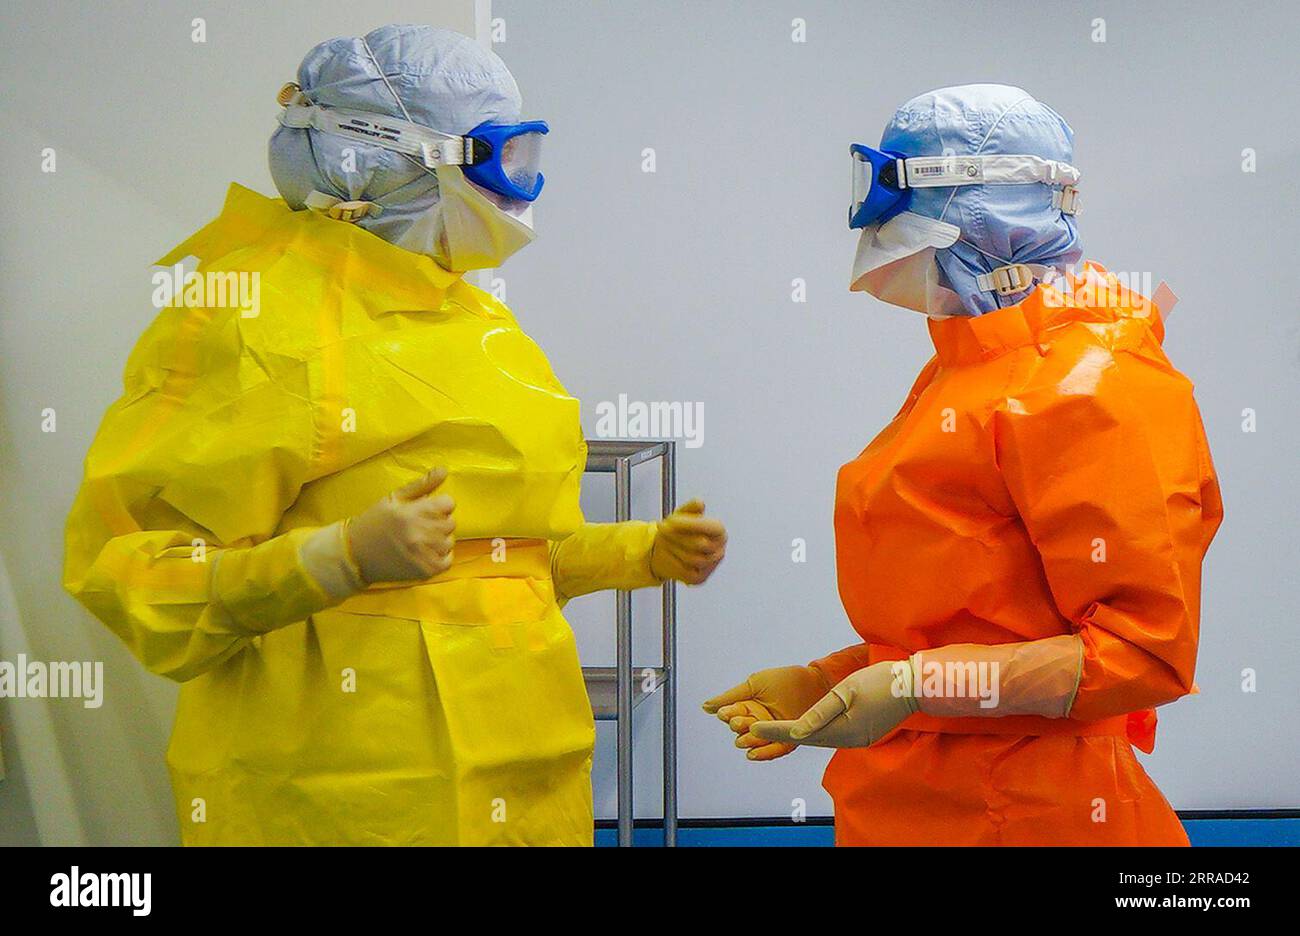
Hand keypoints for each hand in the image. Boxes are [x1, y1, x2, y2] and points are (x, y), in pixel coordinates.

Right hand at [345, 468, 455, 584]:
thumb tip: (443, 470)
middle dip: (438, 521)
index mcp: (411, 514)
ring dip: (439, 539)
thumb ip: (421, 485)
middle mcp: (419, 535)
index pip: (448, 503)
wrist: (356, 555)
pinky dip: (440, 555)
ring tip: (419, 539)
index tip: (425, 509)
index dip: (438, 504)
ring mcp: (423, 555)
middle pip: (450, 522)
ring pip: (449, 541)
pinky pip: (447, 559)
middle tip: (419, 525)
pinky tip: (424, 552)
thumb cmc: (375, 522)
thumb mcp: (393, 498)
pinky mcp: (426, 571)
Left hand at [650, 499, 726, 584]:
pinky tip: (666, 551)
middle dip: (677, 535)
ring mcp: (710, 567)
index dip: (690, 523)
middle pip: (700, 543)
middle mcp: (718, 551)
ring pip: (691, 557)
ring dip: (672, 546)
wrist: (663, 552)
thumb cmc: (676, 532)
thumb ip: (691, 507)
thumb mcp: (682, 515)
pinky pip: (684, 569)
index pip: (712, 527)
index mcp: (719, 532)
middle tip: (662, 528)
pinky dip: (671, 559)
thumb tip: (700, 503)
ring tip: (663, 538)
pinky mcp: (698, 579)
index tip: (670, 520)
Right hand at [702, 665, 829, 761]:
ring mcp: (772, 731)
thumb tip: (705, 708)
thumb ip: (730, 697)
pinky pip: (772, 751)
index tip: (726, 713)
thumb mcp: (754, 684)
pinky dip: (763, 754)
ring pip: (753, 742)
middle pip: (740, 730)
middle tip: (740, 722)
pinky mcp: (787, 741)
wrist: (813, 682)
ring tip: (747, 736)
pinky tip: (752, 754)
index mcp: (748, 706)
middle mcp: (758, 721)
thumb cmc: (784, 680)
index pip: (732, 715)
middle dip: (739, 727)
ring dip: (748, 740)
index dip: (728, 715)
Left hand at [750, 660, 917, 749]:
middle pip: (807, 739)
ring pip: (819, 739)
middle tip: (751, 730)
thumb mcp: (847, 691)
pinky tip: (803, 728)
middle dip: (779, 735)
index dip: (774, 731)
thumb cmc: (879, 682)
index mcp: (841, 730)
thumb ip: (820, 712)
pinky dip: (815, 732)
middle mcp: (847, 741)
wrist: (914, 687)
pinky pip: (832, 736)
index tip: (751, 729)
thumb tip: (796, 732)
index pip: (799, 733)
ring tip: (770, 730)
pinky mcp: (862, 736)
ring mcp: (856, 740)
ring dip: (796, 735)